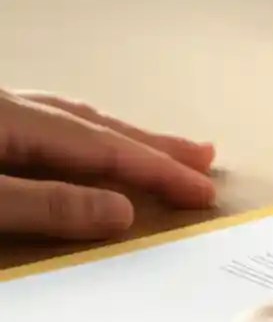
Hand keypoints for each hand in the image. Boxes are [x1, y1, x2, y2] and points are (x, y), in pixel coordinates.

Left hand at [0, 88, 216, 239]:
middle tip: (205, 157)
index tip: (205, 192)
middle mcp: (8, 108)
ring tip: (155, 148)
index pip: (103, 147)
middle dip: (153, 144)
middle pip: (94, 126)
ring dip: (119, 137)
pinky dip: (80, 138)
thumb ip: (46, 205)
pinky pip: (43, 127)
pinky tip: (77, 146)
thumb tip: (123, 213)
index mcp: (13, 119)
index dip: (157, 170)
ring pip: (68, 121)